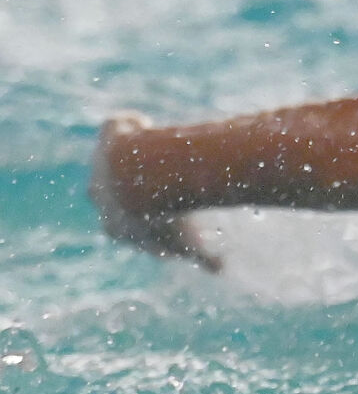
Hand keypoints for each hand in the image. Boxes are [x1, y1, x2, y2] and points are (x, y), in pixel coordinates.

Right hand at [90, 113, 220, 271]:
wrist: (143, 181)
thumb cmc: (168, 216)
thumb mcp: (191, 243)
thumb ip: (206, 257)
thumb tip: (221, 269)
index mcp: (115, 225)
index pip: (126, 230)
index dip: (148, 223)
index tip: (170, 218)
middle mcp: (100, 195)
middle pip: (116, 194)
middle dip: (136, 188)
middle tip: (166, 183)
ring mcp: (101, 165)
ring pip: (115, 159)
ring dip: (135, 155)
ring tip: (163, 152)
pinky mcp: (108, 137)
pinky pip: (115, 126)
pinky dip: (130, 124)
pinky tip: (150, 123)